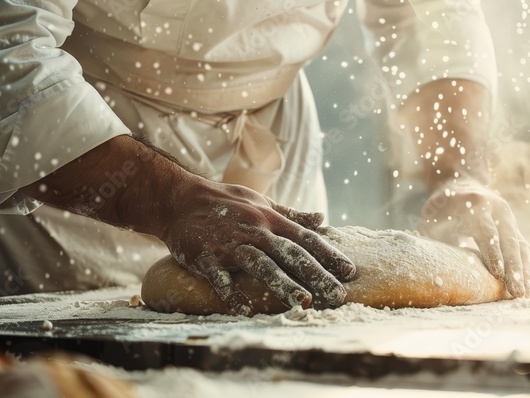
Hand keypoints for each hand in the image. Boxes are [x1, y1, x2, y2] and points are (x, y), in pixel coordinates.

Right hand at [162, 178, 356, 312]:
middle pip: (290, 254)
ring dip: (283, 284)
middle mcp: (255, 231)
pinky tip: (246, 310)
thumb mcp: (261, 202)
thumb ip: (291, 215)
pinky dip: (232, 293)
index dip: (329, 254)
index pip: (305, 238)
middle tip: (338, 295)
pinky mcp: (206, 256)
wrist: (179, 200)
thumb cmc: (225, 202)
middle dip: (316, 274)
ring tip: (304, 303)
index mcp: (270, 220)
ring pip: (261, 265)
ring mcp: (230, 244)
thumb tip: (321, 220)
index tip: (349, 271)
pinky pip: (221, 277)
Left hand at [418, 179, 529, 297]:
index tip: (499, 274)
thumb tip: (432, 263)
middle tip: (518, 293)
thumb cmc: (442, 206)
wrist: (462, 182)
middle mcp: (499, 211)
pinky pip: (528, 248)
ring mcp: (509, 220)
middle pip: (510, 242)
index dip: (493, 253)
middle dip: (515, 269)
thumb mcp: (433, 217)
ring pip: (521, 247)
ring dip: (527, 271)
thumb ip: (435, 237)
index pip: (488, 232)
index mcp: (477, 206)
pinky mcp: (514, 229)